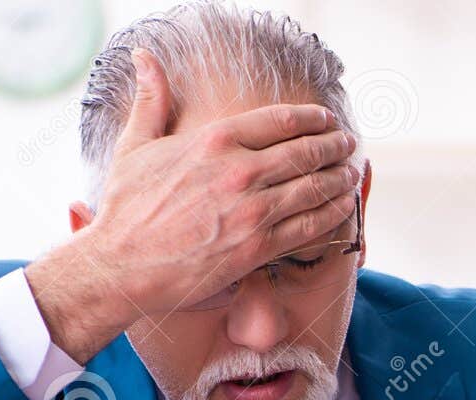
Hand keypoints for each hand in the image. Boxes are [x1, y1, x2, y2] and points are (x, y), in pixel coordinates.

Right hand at [27, 49, 361, 361]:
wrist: (122, 265)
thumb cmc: (126, 207)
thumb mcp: (136, 145)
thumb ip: (151, 100)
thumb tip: (144, 58)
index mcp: (215, 140)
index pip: (280, 120)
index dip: (312, 119)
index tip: (327, 121)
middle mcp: (240, 171)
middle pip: (306, 152)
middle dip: (334, 146)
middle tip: (349, 145)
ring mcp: (253, 210)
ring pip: (314, 188)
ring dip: (340, 179)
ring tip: (352, 173)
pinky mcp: (259, 247)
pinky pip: (309, 227)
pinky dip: (334, 215)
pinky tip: (345, 208)